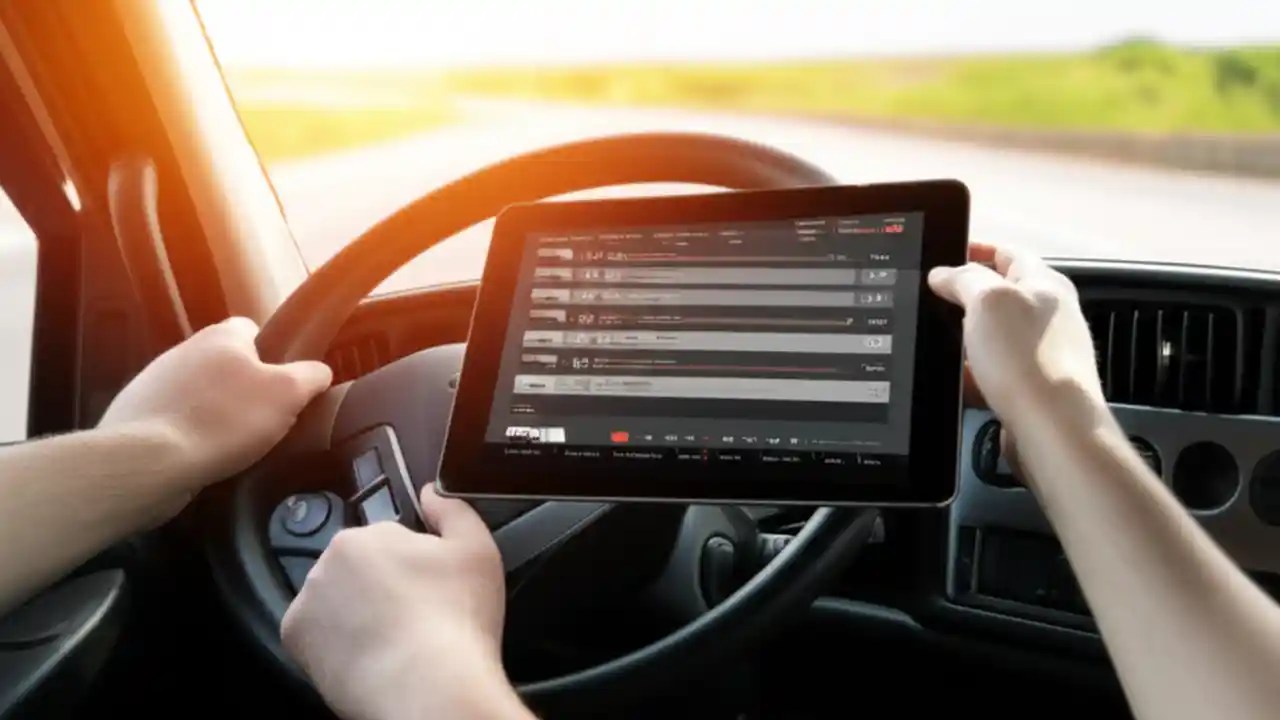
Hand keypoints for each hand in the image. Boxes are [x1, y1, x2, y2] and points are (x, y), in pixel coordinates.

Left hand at [99, 317, 331, 490]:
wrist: (151, 460)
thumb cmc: (226, 419)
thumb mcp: (288, 395)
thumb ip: (310, 377)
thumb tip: (319, 372)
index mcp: (221, 335)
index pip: (251, 330)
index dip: (270, 356)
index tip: (280, 387)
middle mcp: (184, 348)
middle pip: (224, 363)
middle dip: (241, 387)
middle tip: (261, 421)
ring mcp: (154, 380)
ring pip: (198, 391)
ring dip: (212, 410)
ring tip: (229, 445)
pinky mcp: (136, 413)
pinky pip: (173, 417)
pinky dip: (186, 431)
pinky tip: (197, 455)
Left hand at [282, 487, 526, 719]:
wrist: (427, 688)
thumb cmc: (456, 619)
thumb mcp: (477, 550)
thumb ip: (452, 509)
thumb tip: (430, 490)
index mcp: (363, 537)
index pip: (387, 543)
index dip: (413, 569)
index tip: (430, 593)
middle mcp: (325, 563)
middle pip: (357, 571)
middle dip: (379, 588)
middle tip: (413, 618)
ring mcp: (305, 603)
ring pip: (335, 601)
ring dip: (355, 613)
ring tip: (391, 642)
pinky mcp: (294, 640)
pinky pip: (315, 634)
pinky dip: (334, 643)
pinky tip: (368, 656)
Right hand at [929, 242, 1104, 430]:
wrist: (1052, 428)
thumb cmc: (1024, 356)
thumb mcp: (987, 301)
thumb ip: (963, 278)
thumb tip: (943, 273)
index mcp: (1045, 283)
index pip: (1007, 252)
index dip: (973, 250)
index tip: (942, 257)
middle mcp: (1050, 315)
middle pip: (1000, 296)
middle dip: (964, 299)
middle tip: (933, 303)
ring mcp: (1044, 353)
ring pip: (993, 338)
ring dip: (965, 340)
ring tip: (939, 344)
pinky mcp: (1035, 388)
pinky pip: (995, 373)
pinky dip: (973, 375)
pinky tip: (957, 382)